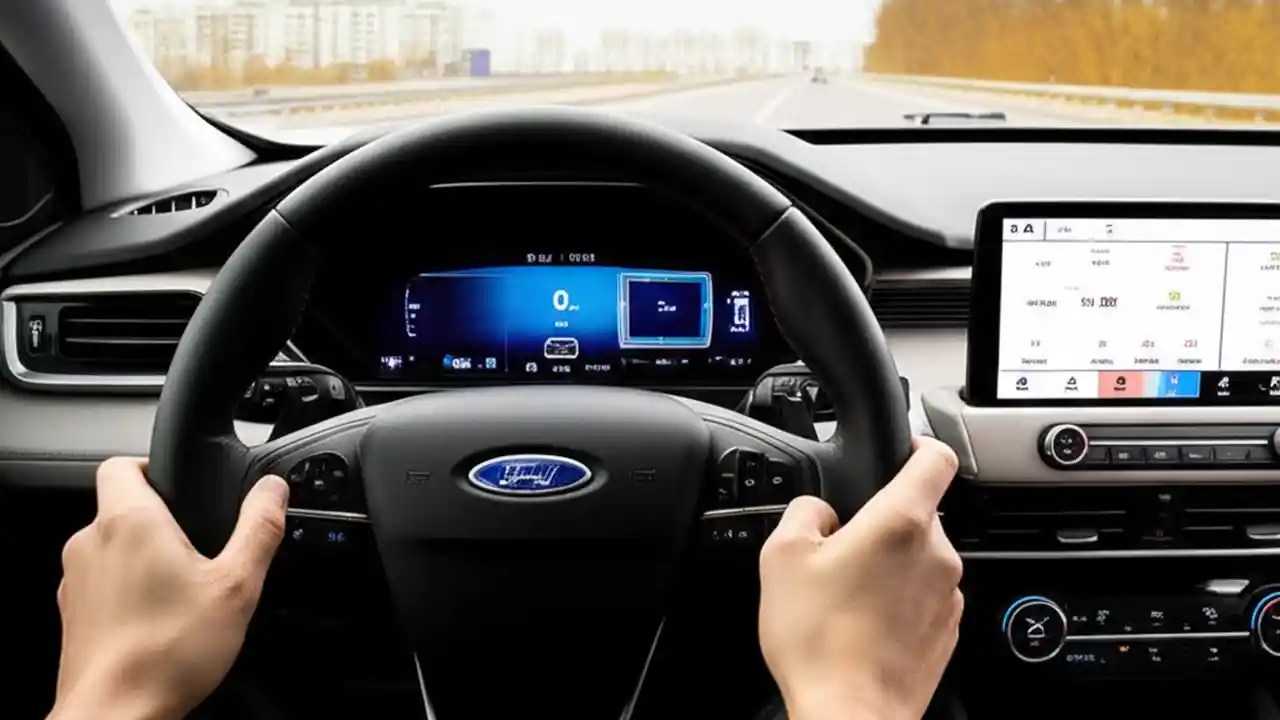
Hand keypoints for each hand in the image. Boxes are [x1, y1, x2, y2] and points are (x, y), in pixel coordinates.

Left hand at [49, 458, 288, 719]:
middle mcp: (92, 543)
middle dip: (160, 519)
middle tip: (199, 546)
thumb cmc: (169, 652)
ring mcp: (77, 580)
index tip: (184, 485)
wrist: (117, 714)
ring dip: (143, 555)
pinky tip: (162, 618)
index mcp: (130, 522)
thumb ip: (259, 528)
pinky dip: (128, 589)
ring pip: (111, 546)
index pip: (122, 463)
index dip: (153, 466)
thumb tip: (274, 489)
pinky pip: (102, 582)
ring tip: (184, 587)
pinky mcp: (74, 614)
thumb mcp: (237, 584)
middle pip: (120, 506)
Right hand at [758, 437, 961, 719]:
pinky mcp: (947, 630)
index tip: (903, 451)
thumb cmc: (819, 641)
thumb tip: (818, 510)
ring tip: (846, 595)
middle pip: (918, 513)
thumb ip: (803, 512)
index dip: (919, 445)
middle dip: (881, 523)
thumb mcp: (781, 556)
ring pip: (919, 558)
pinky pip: (923, 596)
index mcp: (901, 521)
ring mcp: (947, 594)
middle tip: (840, 551)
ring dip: (890, 565)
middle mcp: (937, 553)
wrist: (849, 713)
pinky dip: (898, 600)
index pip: (937, 457)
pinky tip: (861, 623)